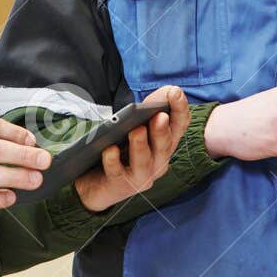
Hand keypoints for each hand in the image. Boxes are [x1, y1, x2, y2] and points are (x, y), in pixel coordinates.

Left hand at [73, 86, 190, 211]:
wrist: (97, 181)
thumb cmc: (121, 147)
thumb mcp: (136, 123)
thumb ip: (152, 106)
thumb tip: (170, 91)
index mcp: (165, 142)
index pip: (179, 125)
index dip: (180, 109)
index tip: (175, 93)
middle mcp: (158, 160)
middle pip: (164, 146)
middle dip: (162, 131)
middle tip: (160, 116)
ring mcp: (141, 175)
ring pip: (143, 162)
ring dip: (140, 146)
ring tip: (136, 131)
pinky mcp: (120, 185)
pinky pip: (117, 173)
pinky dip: (113, 161)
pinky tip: (109, 150)